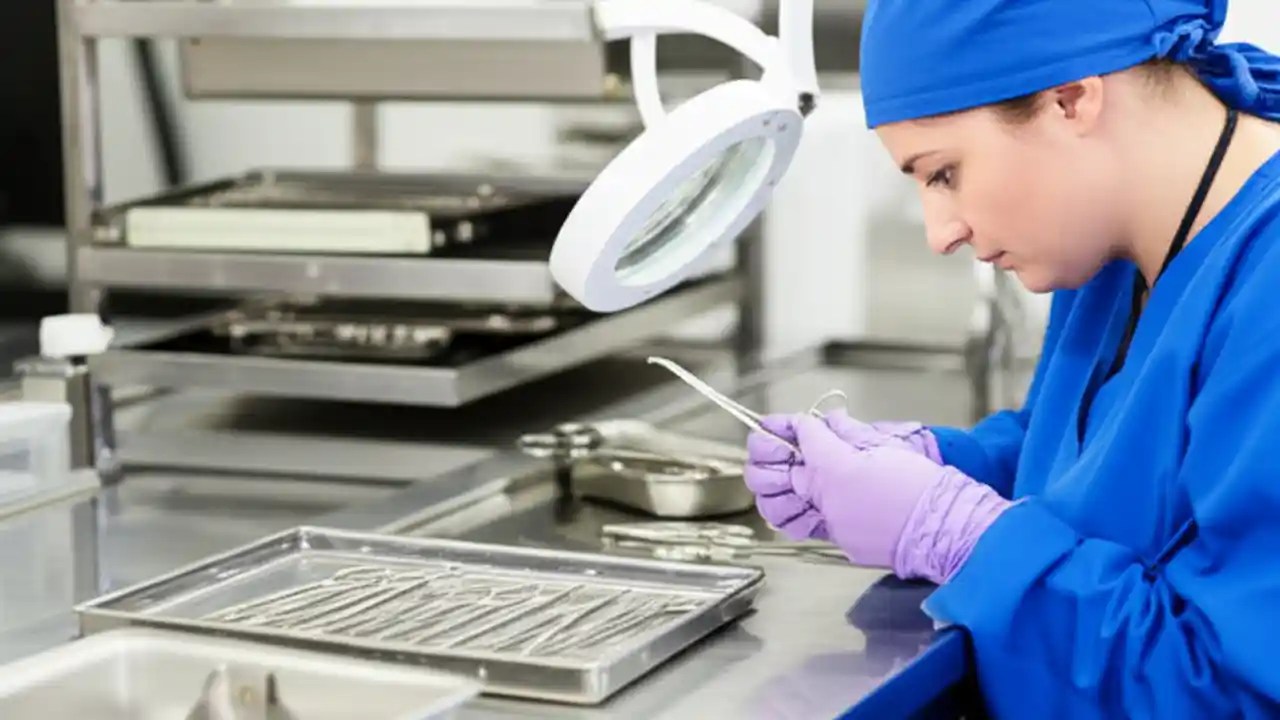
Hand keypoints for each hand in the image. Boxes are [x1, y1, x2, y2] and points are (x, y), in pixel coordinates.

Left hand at [745, 414, 1009, 582]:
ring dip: (793, 487)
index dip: (798, 426)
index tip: (797, 422)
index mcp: (837, 469)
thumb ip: (852, 433)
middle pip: (787, 474)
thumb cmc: (925, 484)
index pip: (806, 438)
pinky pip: (819, 523)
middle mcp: (828, 499)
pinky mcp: (843, 543)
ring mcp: (833, 525)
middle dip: (780, 456)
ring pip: (795, 503)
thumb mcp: (889, 448)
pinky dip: (820, 509)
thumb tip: (832, 420)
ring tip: (802, 475)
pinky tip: (832, 500)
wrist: (947, 528)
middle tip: (782, 445)